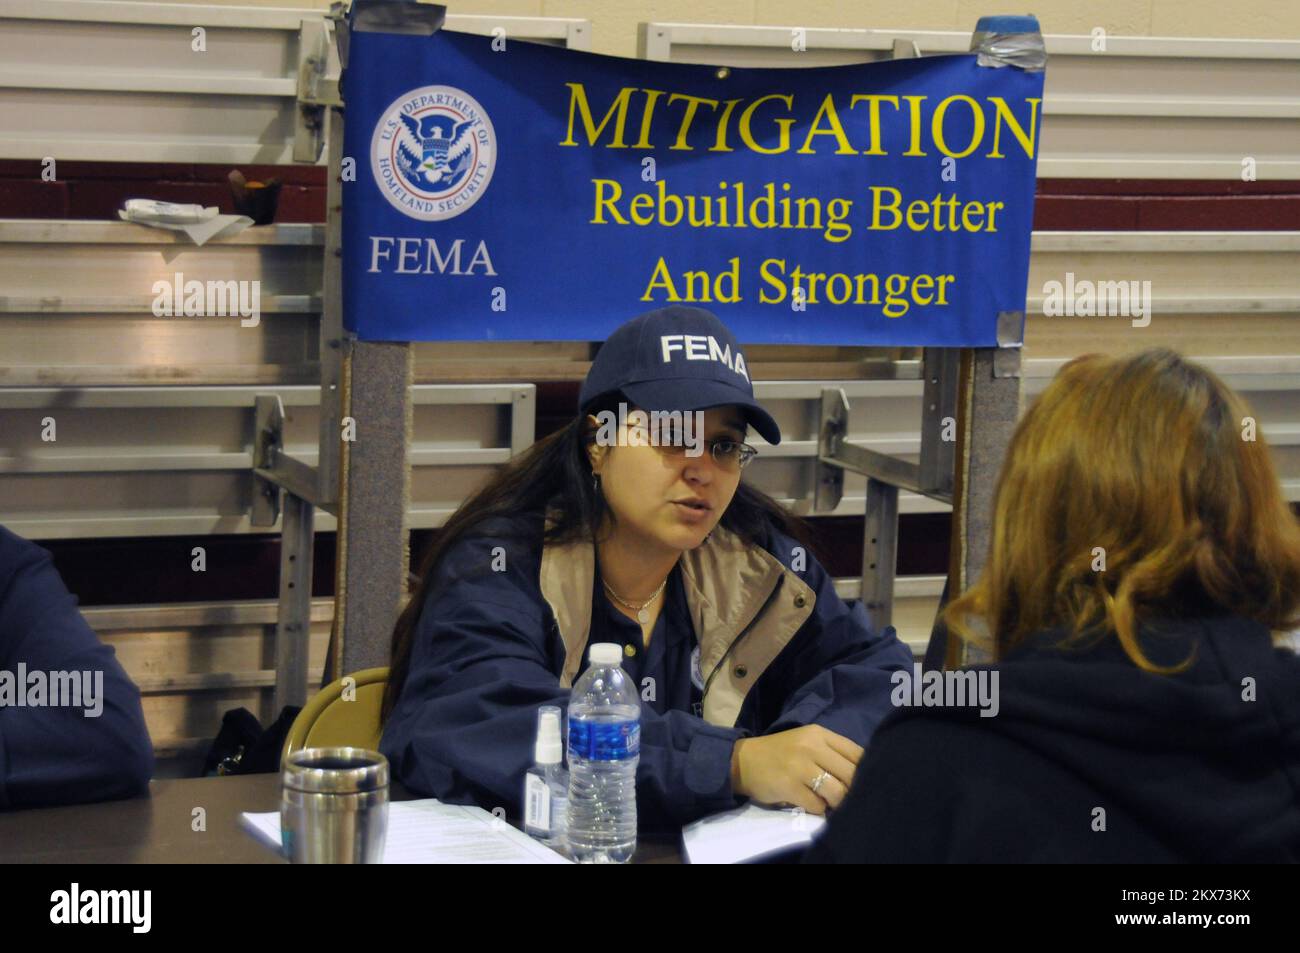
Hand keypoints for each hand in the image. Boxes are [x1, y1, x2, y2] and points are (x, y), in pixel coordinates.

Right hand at [729, 724, 863, 813]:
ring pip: (836, 792)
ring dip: (836, 803)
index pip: (857, 752)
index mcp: (819, 734)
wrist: (743, 761)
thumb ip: (832, 753)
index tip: (861, 782)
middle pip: (850, 774)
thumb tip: (862, 775)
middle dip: (852, 790)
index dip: (865, 771)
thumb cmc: (780, 753)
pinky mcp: (789, 786)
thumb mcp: (807, 743)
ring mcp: (799, 766)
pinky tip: (810, 804)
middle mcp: (811, 746)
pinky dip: (817, 809)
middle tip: (845, 797)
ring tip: (827, 803)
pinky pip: (816, 805)